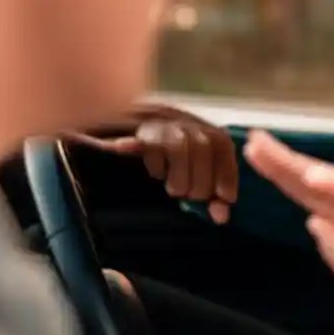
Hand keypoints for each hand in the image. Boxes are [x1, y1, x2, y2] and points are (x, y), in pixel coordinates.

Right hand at [64, 104, 237, 222]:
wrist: (105, 131)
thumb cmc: (153, 158)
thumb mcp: (184, 170)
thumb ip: (205, 188)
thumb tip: (221, 216)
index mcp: (197, 126)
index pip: (222, 144)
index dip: (227, 173)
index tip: (226, 199)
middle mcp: (181, 119)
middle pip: (205, 145)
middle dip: (204, 180)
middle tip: (190, 196)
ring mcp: (157, 120)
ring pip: (181, 145)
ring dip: (182, 175)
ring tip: (174, 190)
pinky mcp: (133, 129)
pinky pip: (150, 145)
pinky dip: (157, 164)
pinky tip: (155, 173)